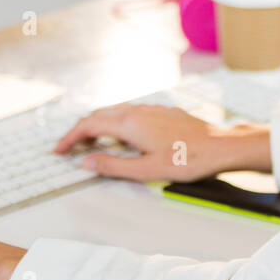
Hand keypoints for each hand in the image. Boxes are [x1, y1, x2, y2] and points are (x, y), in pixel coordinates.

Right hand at [53, 103, 271, 181]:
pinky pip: (131, 112)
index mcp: (130, 123)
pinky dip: (116, 122)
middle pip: (99, 115)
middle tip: (70, 148)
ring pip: (115, 112)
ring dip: (98, 125)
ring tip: (92, 143)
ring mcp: (152, 109)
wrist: (220, 146)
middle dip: (80, 130)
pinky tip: (122, 136)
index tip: (59, 150)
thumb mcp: (146, 170)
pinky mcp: (163, 112)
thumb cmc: (188, 160)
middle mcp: (138, 110)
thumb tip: (87, 162)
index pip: (89, 125)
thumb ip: (113, 166)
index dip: (70, 138)